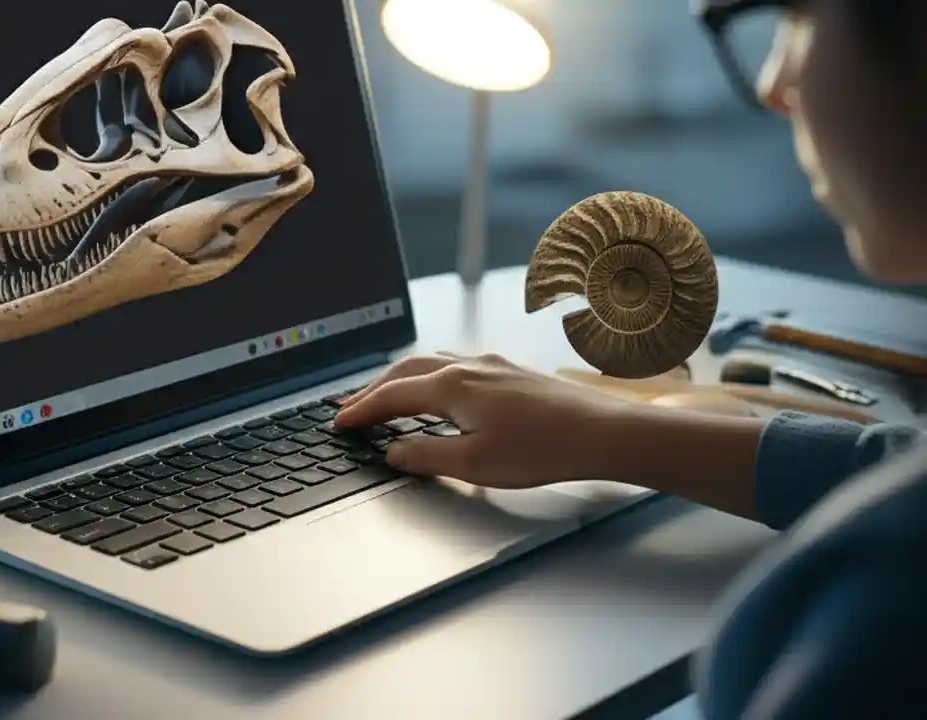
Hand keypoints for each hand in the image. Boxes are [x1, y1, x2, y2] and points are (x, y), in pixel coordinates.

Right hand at [334, 352, 635, 488]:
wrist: (602, 432)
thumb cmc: (543, 449)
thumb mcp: (474, 464)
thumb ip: (425, 456)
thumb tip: (393, 451)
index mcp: (452, 387)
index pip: (391, 396)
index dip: (360, 410)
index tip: (338, 423)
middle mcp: (468, 367)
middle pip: (404, 372)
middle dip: (372, 390)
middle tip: (351, 409)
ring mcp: (491, 365)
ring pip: (430, 363)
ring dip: (400, 379)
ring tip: (385, 396)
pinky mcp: (510, 372)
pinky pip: (454, 365)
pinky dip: (429, 376)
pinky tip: (437, 390)